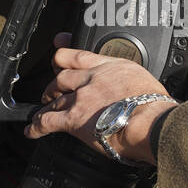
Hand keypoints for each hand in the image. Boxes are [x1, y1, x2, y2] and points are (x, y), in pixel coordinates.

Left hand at [27, 33, 175, 164]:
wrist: (151, 122)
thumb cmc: (155, 107)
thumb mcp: (145, 82)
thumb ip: (130, 83)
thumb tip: (133, 93)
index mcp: (110, 67)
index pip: (78, 56)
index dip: (63, 57)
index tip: (56, 56)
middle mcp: (91, 79)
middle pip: (61, 77)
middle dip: (53, 85)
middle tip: (52, 92)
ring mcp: (80, 98)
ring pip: (53, 99)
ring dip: (46, 106)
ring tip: (42, 112)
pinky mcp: (73, 119)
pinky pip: (47, 122)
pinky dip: (36, 127)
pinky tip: (32, 131)